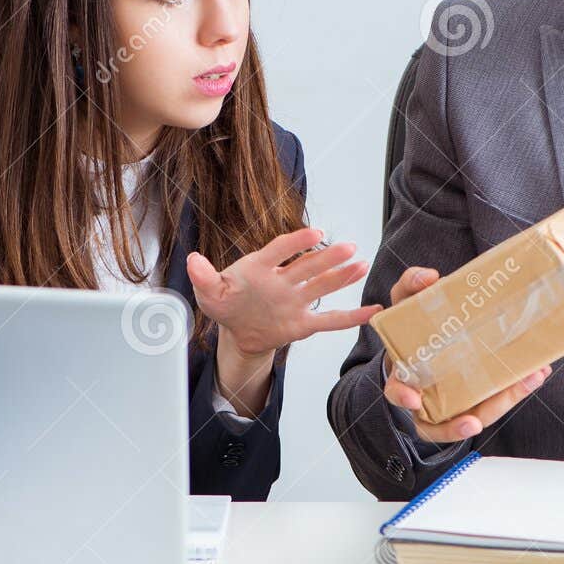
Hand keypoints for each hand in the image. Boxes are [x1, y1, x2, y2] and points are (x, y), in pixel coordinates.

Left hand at [186, 226, 379, 356]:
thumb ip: (203, 277)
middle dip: (328, 258)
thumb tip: (192, 261)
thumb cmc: (226, 304)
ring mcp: (295, 301)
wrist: (239, 331)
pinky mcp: (303, 323)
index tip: (314, 233)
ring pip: (322, 287)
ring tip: (361, 265)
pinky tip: (371, 310)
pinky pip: (329, 320)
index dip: (296, 242)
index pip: (280, 250)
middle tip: (348, 247)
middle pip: (308, 267)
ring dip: (342, 277)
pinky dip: (350, 317)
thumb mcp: (209, 292)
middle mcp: (283, 281)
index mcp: (260, 268)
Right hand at [380, 265, 551, 443]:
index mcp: (404, 376)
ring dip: (498, 407)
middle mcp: (425, 401)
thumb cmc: (417, 327)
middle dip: (454, 425)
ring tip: (526, 382)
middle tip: (472, 422)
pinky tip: (535, 374)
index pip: (396, 390)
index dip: (402, 396)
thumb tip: (429, 276)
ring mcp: (450, 407)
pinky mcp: (476, 402)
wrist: (430, 338)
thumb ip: (411, 285)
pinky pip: (494, 406)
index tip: (412, 399)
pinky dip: (514, 392)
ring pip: (470, 420)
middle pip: (435, 423)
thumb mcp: (408, 303)